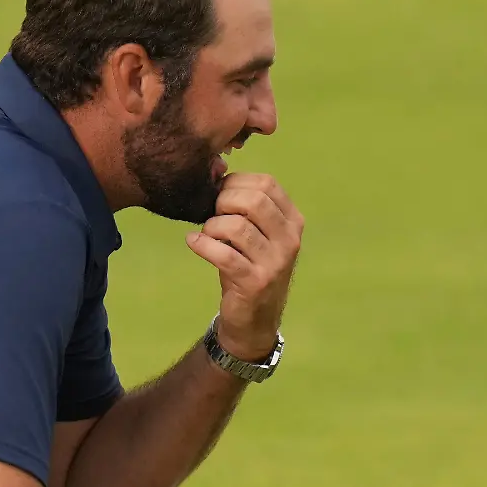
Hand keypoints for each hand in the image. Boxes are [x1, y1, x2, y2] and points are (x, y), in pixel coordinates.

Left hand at [185, 173, 303, 360]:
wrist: (254, 319)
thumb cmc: (249, 267)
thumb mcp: (256, 234)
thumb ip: (243, 204)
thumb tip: (215, 167)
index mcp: (293, 221)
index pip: (267, 184)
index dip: (237, 182)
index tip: (220, 194)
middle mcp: (290, 240)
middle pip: (253, 201)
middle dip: (224, 202)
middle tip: (212, 214)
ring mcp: (275, 263)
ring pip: (236, 226)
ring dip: (212, 226)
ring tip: (207, 233)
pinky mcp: (255, 282)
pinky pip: (223, 254)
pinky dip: (202, 245)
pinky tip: (194, 242)